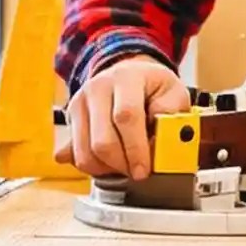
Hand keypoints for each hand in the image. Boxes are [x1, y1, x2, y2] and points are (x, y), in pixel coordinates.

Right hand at [54, 55, 189, 178]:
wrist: (129, 74)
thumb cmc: (153, 88)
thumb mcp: (174, 93)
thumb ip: (172, 114)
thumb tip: (160, 137)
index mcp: (126, 78)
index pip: (126, 116)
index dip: (136, 148)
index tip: (144, 169)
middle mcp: (98, 88)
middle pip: (102, 141)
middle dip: (121, 164)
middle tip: (137, 171)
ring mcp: (80, 103)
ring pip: (85, 153)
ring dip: (107, 169)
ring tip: (125, 165)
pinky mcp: (71, 119)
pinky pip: (75, 155)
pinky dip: (92, 167)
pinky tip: (109, 162)